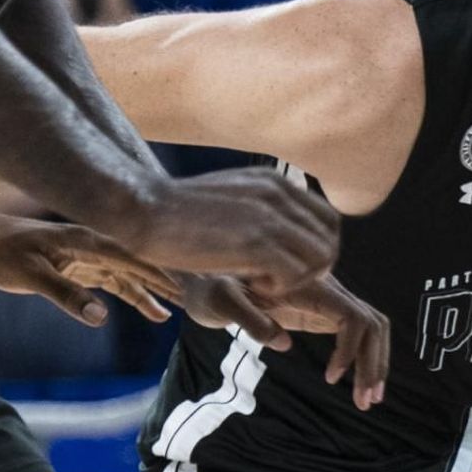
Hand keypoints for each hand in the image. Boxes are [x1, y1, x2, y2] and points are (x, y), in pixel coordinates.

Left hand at [0, 209, 179, 327]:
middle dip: (166, 280)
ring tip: (172, 314)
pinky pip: (116, 282)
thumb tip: (100, 317)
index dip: (159, 270)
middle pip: (139, 263)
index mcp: (88, 240)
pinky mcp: (82, 267)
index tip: (184, 285)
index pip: (132, 256)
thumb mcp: (30, 276)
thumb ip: (65, 295)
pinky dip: (133, 295)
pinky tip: (150, 310)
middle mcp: (94, 245)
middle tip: (195, 298)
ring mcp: (90, 256)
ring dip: (151, 293)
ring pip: (130, 276)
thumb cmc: (1, 254)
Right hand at [113, 166, 340, 283]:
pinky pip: (295, 275)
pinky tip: (253, 285)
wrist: (143, 209)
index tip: (289, 263)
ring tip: (264, 282)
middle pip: (329, 242)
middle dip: (311, 269)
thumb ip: (264, 206)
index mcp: (275, 183)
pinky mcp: (256, 244)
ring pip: (320, 259)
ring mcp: (269, 219)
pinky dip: (280, 288)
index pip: (327, 219)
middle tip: (278, 279)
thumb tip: (288, 228)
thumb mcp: (233, 194)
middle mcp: (279, 196)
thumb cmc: (180, 210)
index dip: (317, 248)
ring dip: (297, 279)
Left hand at [179, 271, 391, 408]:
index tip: (331, 378)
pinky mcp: (321, 313)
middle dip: (374, 363)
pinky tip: (355, 382)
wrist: (207, 280)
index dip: (351, 348)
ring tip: (368, 399)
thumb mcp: (221, 301)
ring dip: (376, 364)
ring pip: (371, 330)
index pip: (353, 315)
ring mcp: (326, 302)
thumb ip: (250, 319)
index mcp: (308, 285)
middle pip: (373, 324)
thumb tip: (284, 344)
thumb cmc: (211, 288)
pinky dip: (363, 358)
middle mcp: (326, 290)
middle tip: (366, 402)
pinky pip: (357, 334)